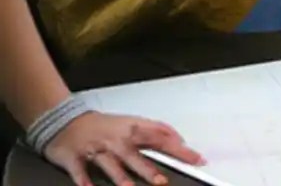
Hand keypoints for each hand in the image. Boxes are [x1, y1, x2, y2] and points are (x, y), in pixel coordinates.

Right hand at [43, 111, 202, 185]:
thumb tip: (179, 139)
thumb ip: (155, 131)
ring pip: (111, 165)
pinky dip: (84, 181)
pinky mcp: (75, 158)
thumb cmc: (103, 126)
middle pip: (135, 155)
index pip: (161, 138)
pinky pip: (80, 172)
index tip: (195, 159)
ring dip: (121, 177)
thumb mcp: (131, 123)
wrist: (65, 121)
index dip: (179, 150)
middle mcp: (116, 140)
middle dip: (149, 169)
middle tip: (162, 181)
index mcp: (132, 129)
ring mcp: (96, 149)